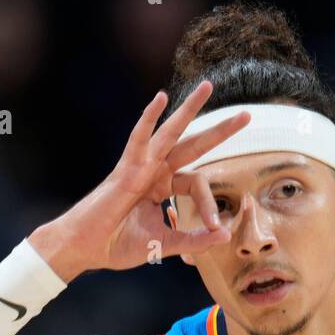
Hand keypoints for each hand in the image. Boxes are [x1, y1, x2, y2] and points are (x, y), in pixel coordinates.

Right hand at [29, 80, 250, 279]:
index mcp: (163, 187)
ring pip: (170, 133)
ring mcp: (141, 167)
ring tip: (208, 86)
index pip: (197, 185)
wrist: (86, 249)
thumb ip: (193, 240)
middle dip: (220, 131)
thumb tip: (224, 236)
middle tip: (248, 116)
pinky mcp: (125, 170)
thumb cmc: (118, 245)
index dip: (209, 206)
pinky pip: (138, 139)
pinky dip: (148, 119)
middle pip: (193, 145)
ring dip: (189, 109)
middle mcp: (155, 171)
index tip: (214, 228)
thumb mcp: (164, 245)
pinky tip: (160, 98)